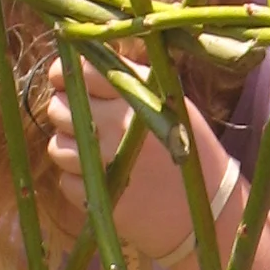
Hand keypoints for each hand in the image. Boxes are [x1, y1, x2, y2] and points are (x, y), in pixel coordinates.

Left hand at [44, 59, 206, 263]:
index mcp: (137, 96)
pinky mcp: (102, 199)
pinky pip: (66, 182)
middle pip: (58, 109)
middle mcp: (119, 126)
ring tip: (97, 156)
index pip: (81, 71)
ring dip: (71, 150)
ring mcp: (108, 164)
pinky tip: (105, 181)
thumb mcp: (170, 103)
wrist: (212, 208)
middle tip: (86, 125)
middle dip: (65, 114)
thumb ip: (129, 80)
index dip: (64, 74)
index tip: (65, 83)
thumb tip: (84, 61)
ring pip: (57, 147)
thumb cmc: (190, 149)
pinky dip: (79, 182)